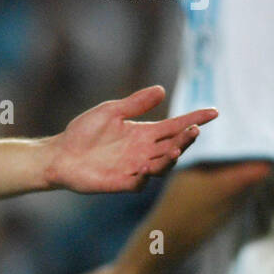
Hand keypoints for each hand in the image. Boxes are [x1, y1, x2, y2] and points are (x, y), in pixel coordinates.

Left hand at [46, 85, 216, 193]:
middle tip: (194, 131)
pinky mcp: (121, 182)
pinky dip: (146, 176)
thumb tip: (161, 90)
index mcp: (144, 133)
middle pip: (174, 146)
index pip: (175, 126)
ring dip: (170, 159)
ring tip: (174, 150)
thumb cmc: (84, 132)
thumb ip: (135, 103)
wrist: (60, 154)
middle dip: (186, 140)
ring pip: (162, 166)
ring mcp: (135, 168)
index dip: (194, 119)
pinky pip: (139, 183)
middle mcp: (144, 151)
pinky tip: (146, 167)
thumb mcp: (110, 111)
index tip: (214, 112)